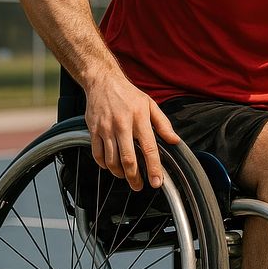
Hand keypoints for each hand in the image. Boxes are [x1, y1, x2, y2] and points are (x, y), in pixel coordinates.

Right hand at [84, 73, 180, 190]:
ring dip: (120, 173)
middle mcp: (122, 125)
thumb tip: (174, 141)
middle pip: (128, 158)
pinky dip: (104, 165)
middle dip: (134, 177)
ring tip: (127, 177)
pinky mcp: (93, 130)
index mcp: (139, 119)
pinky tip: (111, 167)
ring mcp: (105, 129)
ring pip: (111, 159)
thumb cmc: (129, 95)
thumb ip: (163, 124)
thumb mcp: (150, 105)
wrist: (102, 82)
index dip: (153, 167)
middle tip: (139, 186)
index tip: (156, 182)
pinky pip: (97, 154)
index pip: (148, 148)